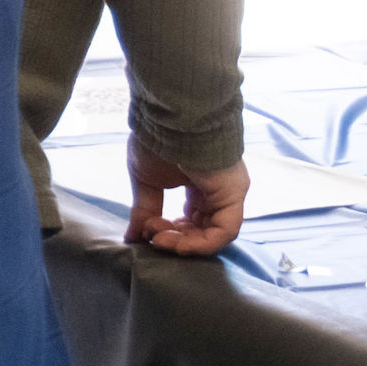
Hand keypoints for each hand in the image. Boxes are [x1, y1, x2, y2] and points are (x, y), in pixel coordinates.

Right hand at [126, 145, 247, 255]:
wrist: (169, 121)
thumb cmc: (157, 141)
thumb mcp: (145, 181)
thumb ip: (144, 210)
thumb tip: (133, 237)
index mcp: (199, 183)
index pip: (191, 219)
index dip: (170, 231)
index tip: (148, 229)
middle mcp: (217, 190)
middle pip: (202, 230)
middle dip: (175, 240)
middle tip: (153, 237)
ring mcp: (228, 193)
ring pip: (213, 235)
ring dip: (184, 244)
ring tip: (160, 240)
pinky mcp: (233, 196)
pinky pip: (224, 232)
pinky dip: (200, 244)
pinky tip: (176, 242)